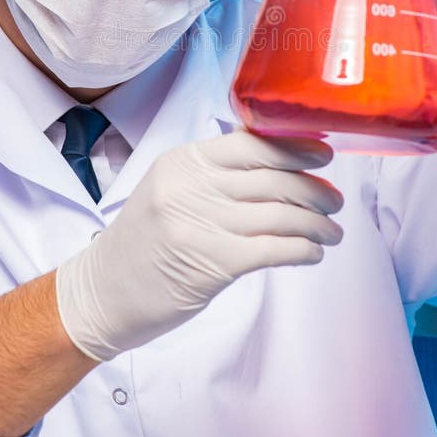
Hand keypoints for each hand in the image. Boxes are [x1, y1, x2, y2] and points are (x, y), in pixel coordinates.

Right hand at [56, 130, 341, 360]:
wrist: (102, 292)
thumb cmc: (143, 239)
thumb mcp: (169, 187)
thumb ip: (215, 170)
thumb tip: (276, 153)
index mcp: (184, 161)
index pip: (252, 143)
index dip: (295, 147)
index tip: (324, 154)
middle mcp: (192, 187)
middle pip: (273, 178)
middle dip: (314, 189)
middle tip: (334, 200)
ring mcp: (202, 224)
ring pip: (280, 214)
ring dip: (317, 224)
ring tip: (332, 231)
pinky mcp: (213, 264)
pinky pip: (274, 249)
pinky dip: (302, 250)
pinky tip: (313, 253)